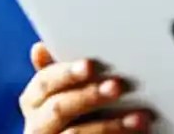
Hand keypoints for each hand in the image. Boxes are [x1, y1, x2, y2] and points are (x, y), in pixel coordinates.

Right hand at [19, 42, 152, 132]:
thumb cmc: (81, 113)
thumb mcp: (69, 91)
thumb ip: (62, 73)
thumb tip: (40, 47)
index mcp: (34, 103)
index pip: (44, 83)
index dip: (66, 73)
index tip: (90, 65)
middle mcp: (37, 126)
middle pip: (58, 108)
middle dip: (89, 96)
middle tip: (117, 86)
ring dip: (109, 125)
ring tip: (139, 118)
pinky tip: (135, 133)